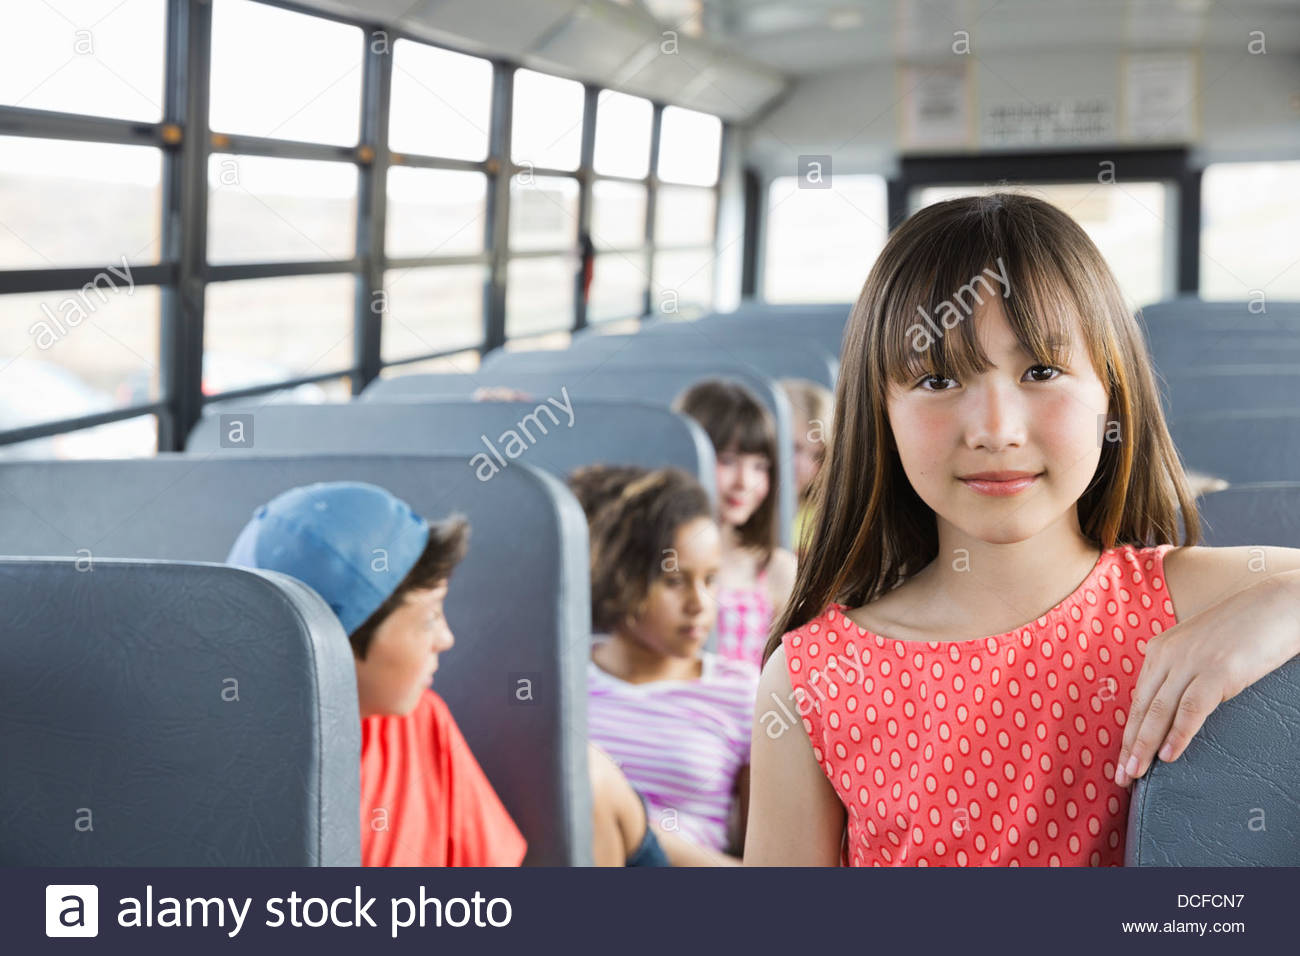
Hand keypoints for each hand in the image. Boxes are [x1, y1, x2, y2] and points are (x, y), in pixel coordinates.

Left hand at [1115, 575, 1299, 785]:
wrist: (1277, 606)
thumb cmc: (1243, 630)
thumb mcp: (1200, 648)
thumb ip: (1181, 670)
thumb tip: (1169, 703)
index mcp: (1160, 649)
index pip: (1138, 699)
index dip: (1128, 731)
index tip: (1121, 758)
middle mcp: (1167, 654)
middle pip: (1141, 708)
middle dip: (1129, 745)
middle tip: (1121, 776)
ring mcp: (1190, 662)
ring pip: (1158, 711)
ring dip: (1144, 746)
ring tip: (1136, 773)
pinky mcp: (1216, 671)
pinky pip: (1190, 708)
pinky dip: (1178, 734)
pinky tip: (1168, 756)